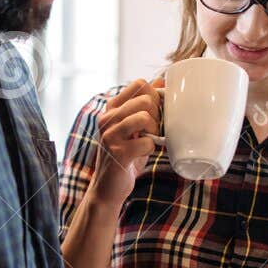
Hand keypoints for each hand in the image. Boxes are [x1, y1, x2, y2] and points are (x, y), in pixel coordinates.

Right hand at [87, 79, 162, 203]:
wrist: (108, 188)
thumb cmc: (125, 156)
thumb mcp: (134, 127)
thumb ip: (144, 104)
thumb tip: (161, 80)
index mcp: (111, 108)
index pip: (139, 84)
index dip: (155, 96)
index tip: (154, 113)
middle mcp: (107, 118)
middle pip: (145, 99)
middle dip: (157, 115)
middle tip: (153, 131)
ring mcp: (110, 135)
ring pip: (145, 117)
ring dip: (154, 131)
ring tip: (149, 140)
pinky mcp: (117, 153)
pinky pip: (147, 142)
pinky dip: (152, 149)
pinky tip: (143, 154)